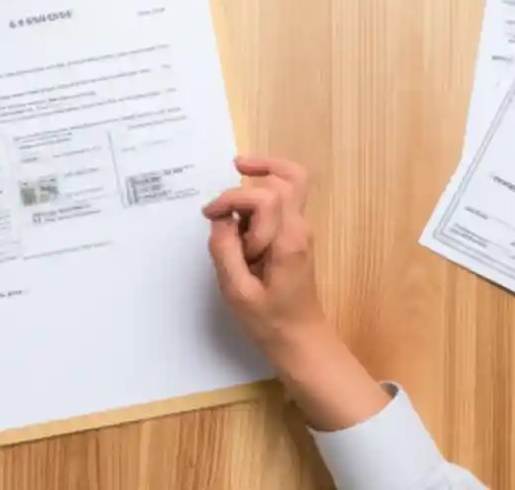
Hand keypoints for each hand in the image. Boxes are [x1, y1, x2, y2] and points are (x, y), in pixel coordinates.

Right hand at [201, 156, 321, 353]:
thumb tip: (220, 219)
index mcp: (288, 240)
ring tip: (233, 198)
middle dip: (256, 172)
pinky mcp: (294, 239)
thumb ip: (225, 250)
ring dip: (260, 183)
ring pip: (288, 185)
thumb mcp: (237, 292)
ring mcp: (300, 232)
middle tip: (229, 183)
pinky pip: (282, 204)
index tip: (211, 218)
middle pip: (289, 176)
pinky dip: (260, 199)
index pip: (264, 196)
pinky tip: (239, 217)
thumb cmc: (270, 322)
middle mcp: (299, 228)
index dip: (233, 199)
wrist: (302, 342)